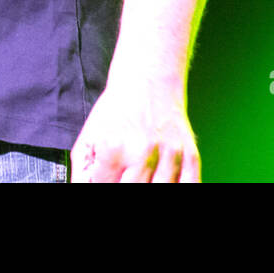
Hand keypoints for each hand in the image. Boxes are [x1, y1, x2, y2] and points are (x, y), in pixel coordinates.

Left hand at [69, 82, 200, 181]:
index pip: (103, 187)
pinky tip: (160, 179)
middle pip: (133, 191)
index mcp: (114, 147)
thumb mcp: (88, 137)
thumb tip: (85, 188)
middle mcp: (144, 153)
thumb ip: (82, 171)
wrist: (148, 81)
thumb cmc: (117, 110)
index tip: (104, 177)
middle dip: (123, 185)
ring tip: (141, 176)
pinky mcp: (191, 157)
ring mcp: (170, 156)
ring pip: (161, 191)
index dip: (101, 183)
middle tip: (123, 175)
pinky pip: (189, 186)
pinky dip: (176, 187)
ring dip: (149, 185)